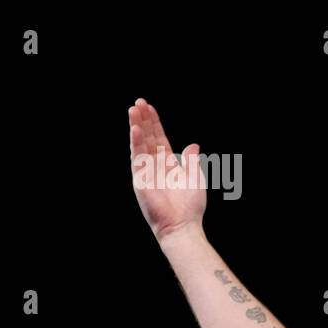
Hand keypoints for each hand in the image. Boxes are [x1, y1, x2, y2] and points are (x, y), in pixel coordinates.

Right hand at [128, 97, 206, 242]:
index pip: (159, 138)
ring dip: (136, 127)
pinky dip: (136, 144)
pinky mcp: (140, 179)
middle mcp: (155, 165)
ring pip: (139, 144)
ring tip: (133, 110)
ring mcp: (146, 171)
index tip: (149, 107)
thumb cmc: (190, 206)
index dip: (154, 123)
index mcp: (168, 164)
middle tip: (138, 102)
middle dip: (143, 120)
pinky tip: (135, 130)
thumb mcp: (194, 178)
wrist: (182, 224)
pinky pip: (136, 158)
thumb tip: (193, 145)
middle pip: (147, 137)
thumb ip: (191, 160)